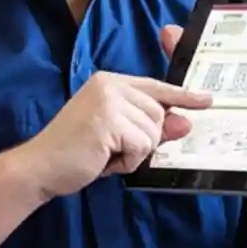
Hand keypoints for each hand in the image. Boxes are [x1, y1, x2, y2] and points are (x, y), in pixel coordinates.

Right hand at [17, 71, 211, 199]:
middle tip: (111, 150)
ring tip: (105, 154)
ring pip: (153, 131)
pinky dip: (127, 161)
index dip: (182, 95)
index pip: (155, 87)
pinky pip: (141, 145)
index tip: (205, 100)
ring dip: (134, 153)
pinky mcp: (108, 119)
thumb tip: (185, 123)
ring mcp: (109, 99)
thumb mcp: (118, 137)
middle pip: (159, 114)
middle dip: (143, 141)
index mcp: (110, 82)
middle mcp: (110, 84)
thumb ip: (150, 127)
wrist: (41, 166)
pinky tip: (103, 160)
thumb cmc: (76, 153)